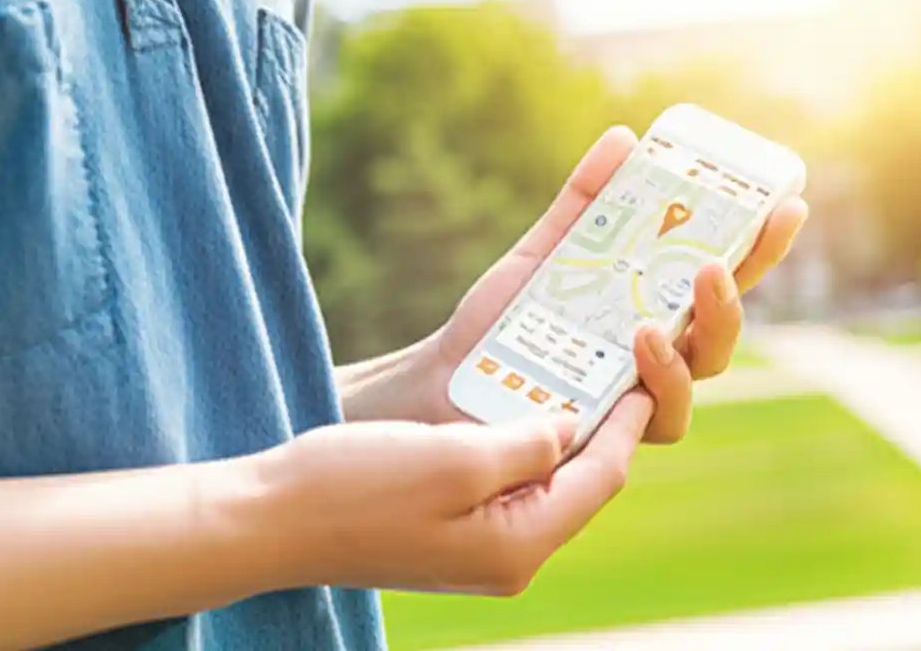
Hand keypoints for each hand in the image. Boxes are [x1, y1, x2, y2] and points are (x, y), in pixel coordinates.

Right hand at [245, 402, 648, 594]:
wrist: (272, 520)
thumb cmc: (355, 487)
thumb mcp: (456, 457)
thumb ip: (529, 443)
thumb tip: (573, 428)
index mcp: (518, 547)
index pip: (600, 477)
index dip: (627, 420)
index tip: (648, 369)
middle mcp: (508, 557)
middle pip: (579, 482)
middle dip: (600, 425)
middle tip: (619, 363)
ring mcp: (479, 549)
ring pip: (543, 481)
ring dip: (559, 430)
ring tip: (576, 374)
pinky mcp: (452, 531)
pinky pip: (506, 483)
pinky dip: (521, 442)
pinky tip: (518, 403)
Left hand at [339, 127, 806, 441]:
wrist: (450, 380)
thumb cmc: (503, 321)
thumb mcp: (544, 253)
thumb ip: (583, 203)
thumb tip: (623, 138)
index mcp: (654, 305)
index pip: (723, 274)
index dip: (762, 244)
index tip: (788, 203)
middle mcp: (659, 352)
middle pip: (723, 326)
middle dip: (735, 294)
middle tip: (716, 265)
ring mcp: (641, 394)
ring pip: (700, 372)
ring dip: (696, 340)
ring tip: (657, 318)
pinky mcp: (615, 432)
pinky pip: (656, 415)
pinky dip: (657, 381)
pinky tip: (638, 349)